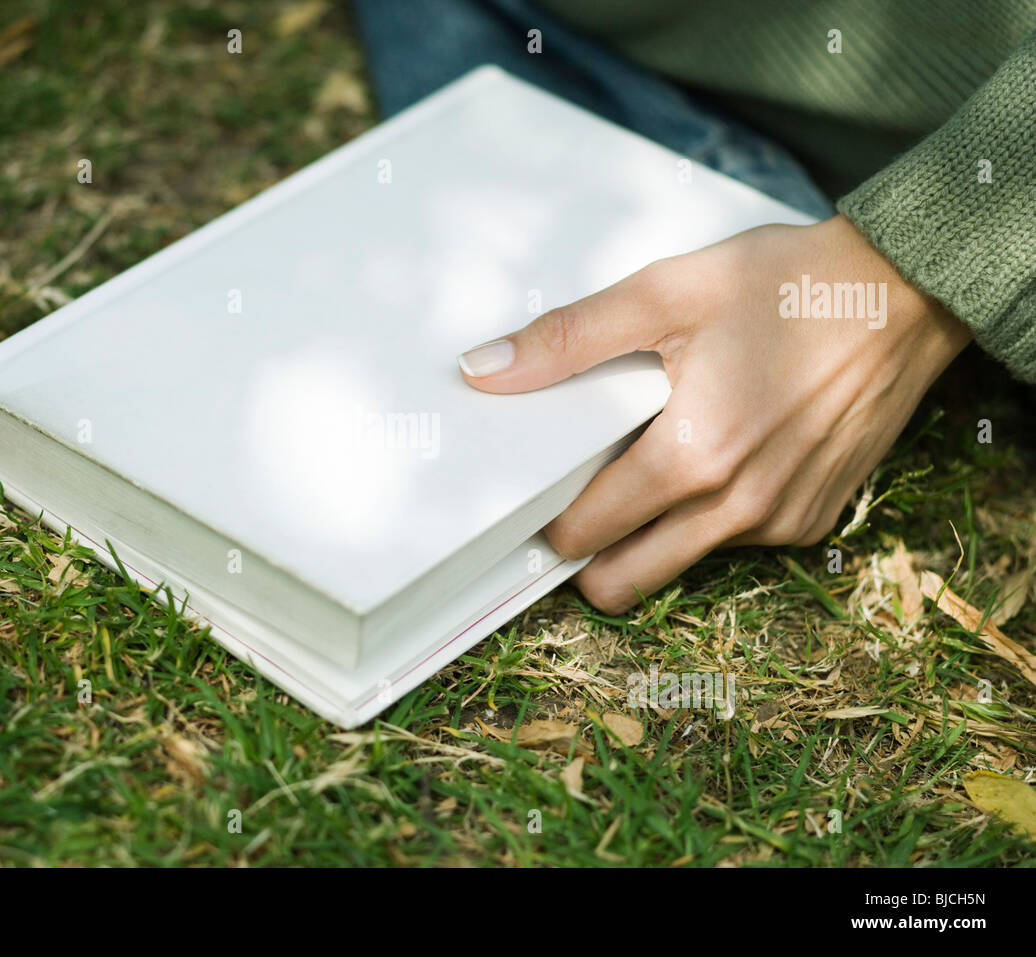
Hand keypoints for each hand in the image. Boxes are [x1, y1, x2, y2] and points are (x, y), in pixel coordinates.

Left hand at [458, 215, 971, 613]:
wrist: (906, 292)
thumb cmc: (788, 284)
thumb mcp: (666, 293)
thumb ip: (567, 339)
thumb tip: (484, 370)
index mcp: (693, 458)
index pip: (585, 534)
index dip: (546, 523)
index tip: (531, 502)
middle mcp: (739, 507)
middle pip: (625, 582)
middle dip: (586, 559)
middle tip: (573, 509)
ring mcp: (782, 521)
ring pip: (681, 565)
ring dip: (648, 538)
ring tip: (645, 468)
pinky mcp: (814, 520)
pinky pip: (737, 543)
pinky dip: (710, 518)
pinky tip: (715, 457)